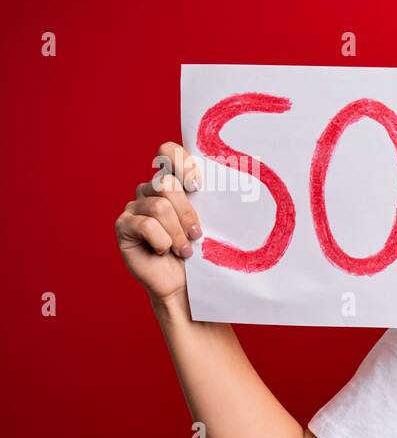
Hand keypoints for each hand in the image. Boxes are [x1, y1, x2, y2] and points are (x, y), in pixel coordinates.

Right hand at [115, 141, 204, 311]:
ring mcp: (134, 206)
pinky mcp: (123, 225)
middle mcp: (151, 190)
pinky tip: (164, 252)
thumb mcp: (210, 222)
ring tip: (184, 249)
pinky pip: (146, 225)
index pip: (169, 153)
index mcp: (173, 182)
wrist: (184, 284)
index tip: (197, 184)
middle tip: (196, 234)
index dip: (182, 163)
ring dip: (177, 233)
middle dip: (187, 213)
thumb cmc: (200, 252)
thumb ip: (209, 199)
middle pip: (168, 185)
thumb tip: (231, 178)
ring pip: (159, 207)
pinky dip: (162, 242)